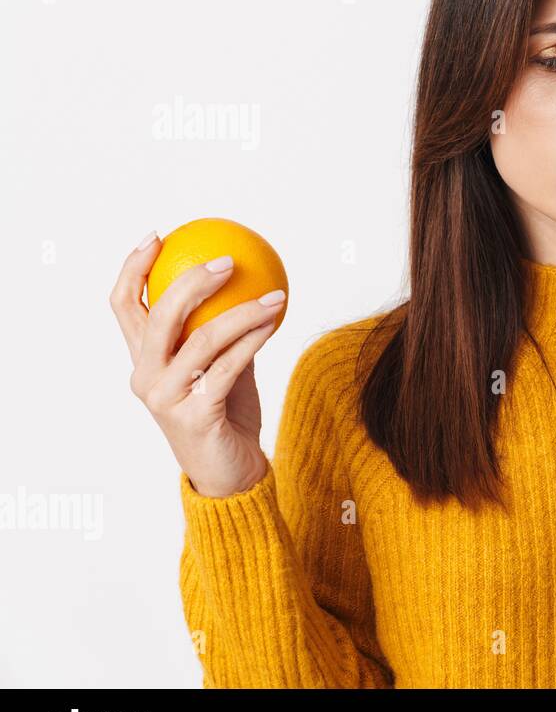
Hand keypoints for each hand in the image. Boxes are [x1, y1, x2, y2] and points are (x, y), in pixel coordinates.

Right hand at [109, 231, 284, 497]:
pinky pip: (230, 366)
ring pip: (201, 338)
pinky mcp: (194, 416)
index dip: (133, 268)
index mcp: (143, 361)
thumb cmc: (227, 415)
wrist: (232, 474)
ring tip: (275, 294)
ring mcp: (166, 398)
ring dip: (243, 311)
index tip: (157, 236)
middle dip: (190, 280)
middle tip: (228, 261)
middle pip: (157, 315)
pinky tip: (276, 322)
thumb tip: (246, 283)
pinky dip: (255, 339)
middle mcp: (145, 377)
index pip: (124, 306)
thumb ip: (222, 332)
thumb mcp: (222, 367)